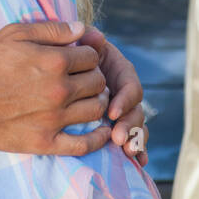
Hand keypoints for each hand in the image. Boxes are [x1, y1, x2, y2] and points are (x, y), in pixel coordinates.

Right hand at [0, 20, 113, 155]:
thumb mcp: (15, 34)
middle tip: (83, 77)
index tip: (79, 57)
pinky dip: (98, 138)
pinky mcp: (45, 142)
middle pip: (97, 82)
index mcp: (54, 62)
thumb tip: (82, 27)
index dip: (88, 54)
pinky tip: (101, 131)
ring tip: (88, 98)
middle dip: (94, 76)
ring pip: (96, 110)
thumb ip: (52, 30)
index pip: (92, 56)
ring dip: (97, 101)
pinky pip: (84, 145)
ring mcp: (54, 119)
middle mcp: (59, 90)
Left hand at [78, 25, 148, 165]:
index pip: (130, 85)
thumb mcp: (77, 43)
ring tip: (126, 151)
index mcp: (119, 70)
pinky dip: (139, 149)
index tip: (111, 112)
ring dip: (136, 139)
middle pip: (136, 109)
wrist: (60, 69)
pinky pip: (132, 138)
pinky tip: (139, 162)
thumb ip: (87, 39)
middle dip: (130, 124)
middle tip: (118, 138)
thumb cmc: (69, 53)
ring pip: (137, 125)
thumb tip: (96, 36)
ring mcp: (122, 109)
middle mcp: (124, 90)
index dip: (124, 99)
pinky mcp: (117, 124)